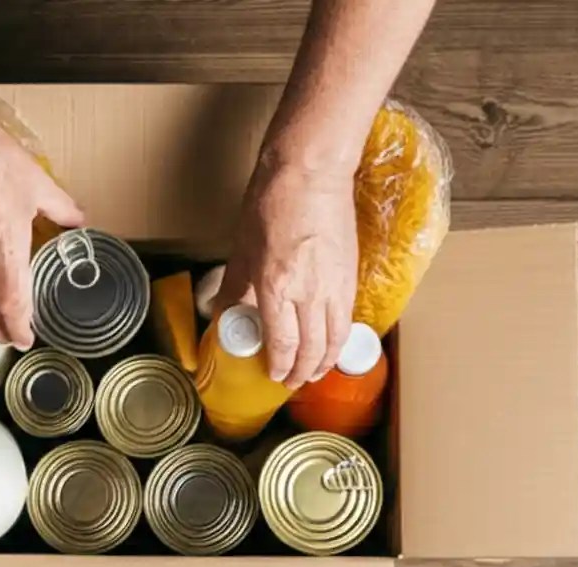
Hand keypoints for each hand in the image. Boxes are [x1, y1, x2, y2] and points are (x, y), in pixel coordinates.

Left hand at [215, 159, 356, 389]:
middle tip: (292, 382)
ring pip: (335, 340)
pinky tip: (331, 343)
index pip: (282, 345)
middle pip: (311, 350)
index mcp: (277, 288)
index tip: (273, 376)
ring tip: (314, 372)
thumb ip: (237, 285)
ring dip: (324, 362)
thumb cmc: (272, 203)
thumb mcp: (242, 248)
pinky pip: (347, 319)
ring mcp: (335, 286)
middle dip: (301, 373)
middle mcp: (310, 294)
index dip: (279, 366)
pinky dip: (339, 339)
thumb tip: (225, 311)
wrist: (311, 174)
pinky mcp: (351, 275)